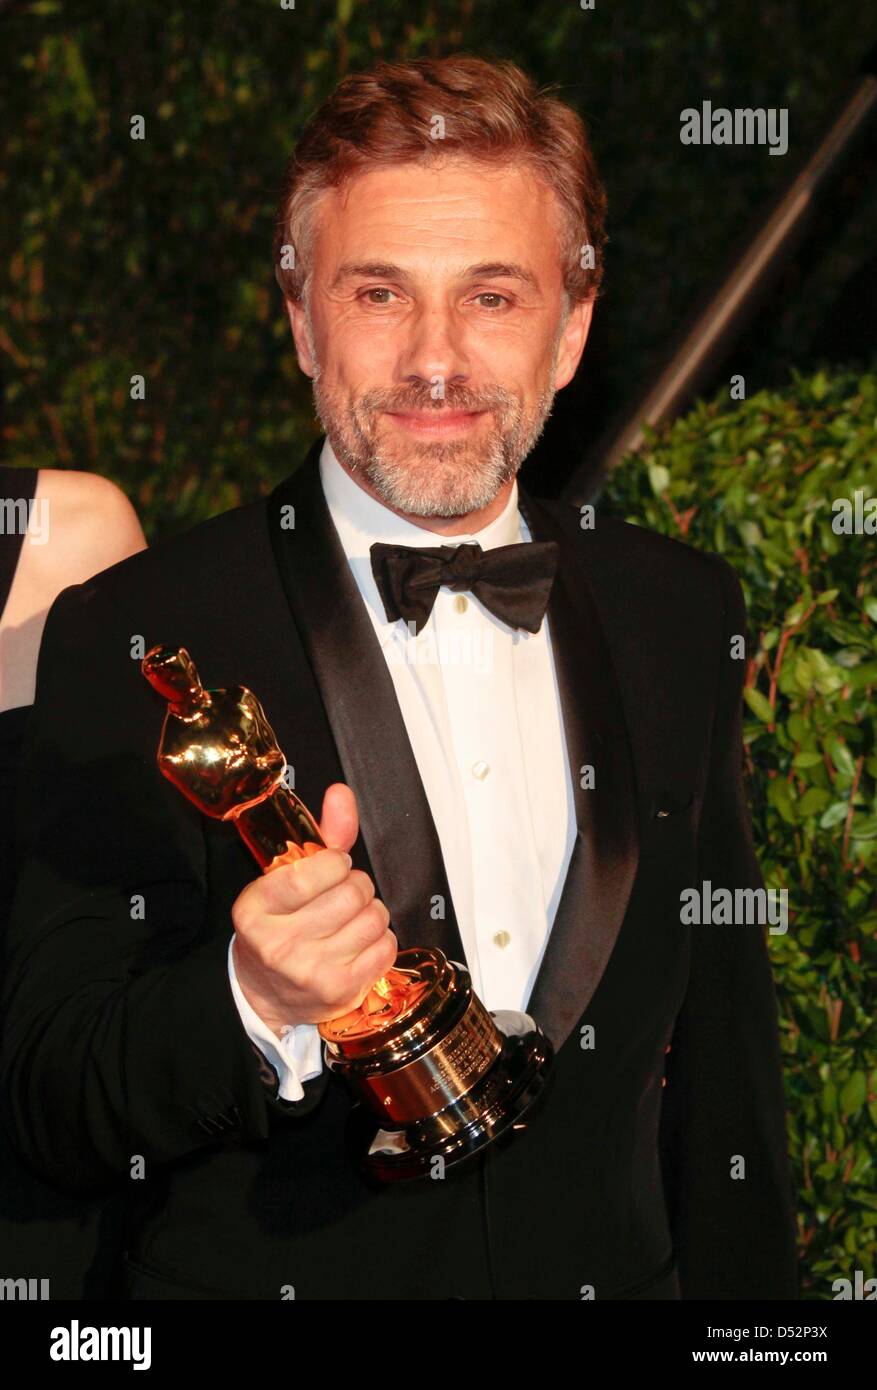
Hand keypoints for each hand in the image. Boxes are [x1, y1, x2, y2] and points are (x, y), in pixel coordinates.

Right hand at [231, 783, 396, 1033]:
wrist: (265, 994)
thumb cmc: (278, 927)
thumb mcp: (284, 879)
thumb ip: (319, 834)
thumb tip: (341, 793)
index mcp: (255, 909)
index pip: (311, 871)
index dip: (335, 863)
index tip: (333, 867)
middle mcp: (279, 944)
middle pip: (352, 893)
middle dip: (356, 886)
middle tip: (343, 895)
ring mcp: (312, 971)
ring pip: (374, 918)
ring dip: (371, 912)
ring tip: (351, 919)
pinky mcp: (342, 990)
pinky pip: (387, 946)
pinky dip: (380, 938)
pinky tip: (359, 942)